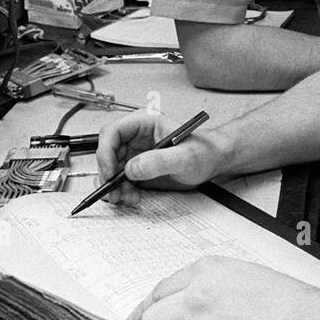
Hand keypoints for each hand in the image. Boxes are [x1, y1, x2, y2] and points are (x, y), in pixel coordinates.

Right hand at [94, 111, 229, 205]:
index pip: (112, 132)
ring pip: (111, 168)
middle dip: (107, 174)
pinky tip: (132, 197)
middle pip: (107, 152)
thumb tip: (133, 168)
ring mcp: (136, 152)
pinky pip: (119, 179)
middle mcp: (136, 136)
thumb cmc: (204, 151)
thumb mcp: (185, 157)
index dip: (105, 152)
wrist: (214, 162)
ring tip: (126, 197)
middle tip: (114, 191)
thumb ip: (159, 161)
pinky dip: (121, 190)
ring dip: (113, 185)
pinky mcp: (138, 167)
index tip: (111, 172)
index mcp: (145, 122)